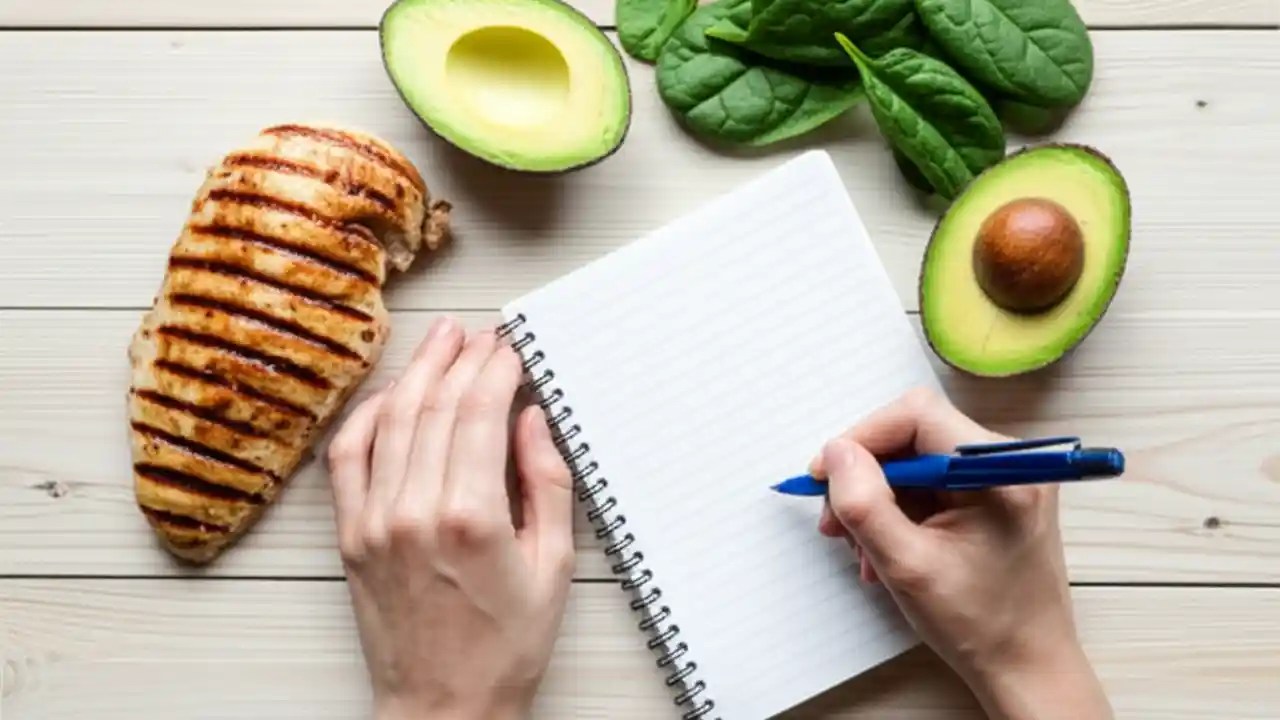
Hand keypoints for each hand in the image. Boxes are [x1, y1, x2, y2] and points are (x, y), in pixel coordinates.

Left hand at [326, 317, 575, 719]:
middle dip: (461, 360)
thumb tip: (532, 420)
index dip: (496, 369)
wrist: (443, 708)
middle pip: (435, 407)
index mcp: (470, 518)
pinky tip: (388, 394)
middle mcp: (414, 511)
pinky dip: (365, 417)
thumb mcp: (553, 567)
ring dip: (417, 372)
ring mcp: (374, 522)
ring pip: (390, 421)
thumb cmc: (505, 649)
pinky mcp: (350, 537)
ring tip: (439, 341)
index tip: (509, 348)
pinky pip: (346, 458)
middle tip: (479, 335)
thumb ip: (546, 484)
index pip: (479, 413)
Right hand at [812, 388, 1111, 719]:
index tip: (825, 476)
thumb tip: (835, 454)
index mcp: (1001, 470)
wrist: (1027, 668)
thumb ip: (865, 505)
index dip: (861, 438)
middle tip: (836, 522)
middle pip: (912, 435)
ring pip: (914, 460)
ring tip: (863, 548)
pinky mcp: (992, 495)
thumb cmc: (981, 626)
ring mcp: (1002, 477)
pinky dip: (898, 511)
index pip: (916, 415)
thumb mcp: (907, 567)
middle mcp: (1008, 461)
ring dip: (877, 500)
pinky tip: (886, 550)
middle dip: (866, 477)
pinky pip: (929, 483)